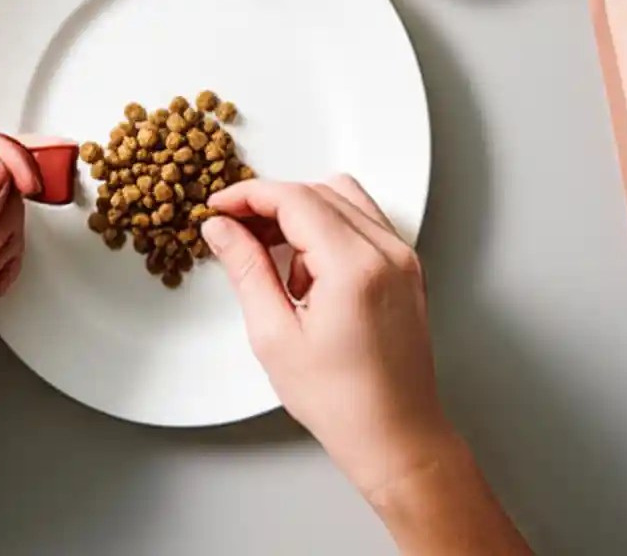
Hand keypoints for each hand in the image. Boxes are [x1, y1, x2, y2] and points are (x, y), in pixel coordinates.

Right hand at [201, 176, 446, 497]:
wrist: (395, 435)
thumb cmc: (341, 401)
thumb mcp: (274, 335)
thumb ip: (246, 270)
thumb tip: (222, 229)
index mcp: (354, 267)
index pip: (294, 198)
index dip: (248, 195)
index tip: (219, 207)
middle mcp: (387, 252)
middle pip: (319, 191)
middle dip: (271, 203)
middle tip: (235, 232)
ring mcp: (403, 258)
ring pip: (343, 199)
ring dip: (301, 213)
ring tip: (274, 260)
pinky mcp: (407, 268)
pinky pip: (363, 222)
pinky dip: (328, 229)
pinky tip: (308, 272)